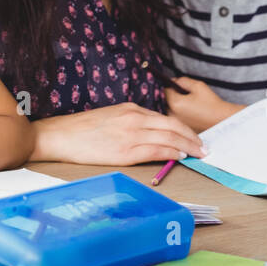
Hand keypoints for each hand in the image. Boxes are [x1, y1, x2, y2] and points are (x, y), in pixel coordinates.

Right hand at [33, 103, 205, 165]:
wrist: (61, 135)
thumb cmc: (83, 129)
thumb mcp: (111, 117)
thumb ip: (131, 122)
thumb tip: (151, 134)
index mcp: (131, 109)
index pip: (165, 118)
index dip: (184, 128)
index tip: (194, 137)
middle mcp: (134, 118)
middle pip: (173, 126)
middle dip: (192, 137)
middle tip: (205, 147)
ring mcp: (130, 134)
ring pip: (168, 138)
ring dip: (187, 145)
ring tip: (199, 153)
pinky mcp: (125, 151)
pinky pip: (155, 150)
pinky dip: (171, 152)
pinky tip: (181, 156)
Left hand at [164, 76, 241, 132]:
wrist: (222, 121)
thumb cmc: (211, 102)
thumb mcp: (198, 85)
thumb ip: (182, 81)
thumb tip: (173, 81)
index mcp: (175, 103)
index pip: (164, 90)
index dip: (170, 86)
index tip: (177, 85)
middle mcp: (172, 114)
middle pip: (164, 101)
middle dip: (171, 95)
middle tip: (183, 94)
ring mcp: (176, 123)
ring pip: (168, 110)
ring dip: (173, 105)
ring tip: (188, 103)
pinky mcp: (181, 128)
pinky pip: (175, 117)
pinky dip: (179, 113)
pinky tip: (190, 111)